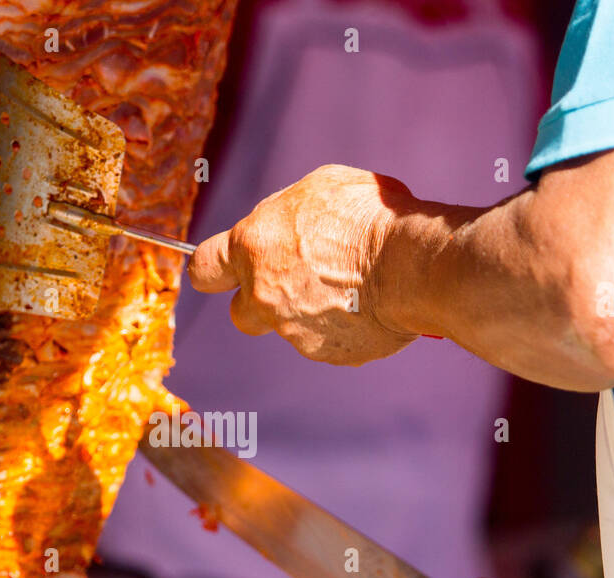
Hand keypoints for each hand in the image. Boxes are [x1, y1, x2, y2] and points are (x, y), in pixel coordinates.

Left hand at [188, 164, 421, 364]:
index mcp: (252, 246)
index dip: (214, 271)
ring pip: (291, 328)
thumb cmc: (367, 216)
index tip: (223, 272)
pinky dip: (344, 326)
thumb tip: (285, 225)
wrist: (409, 264)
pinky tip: (369, 304)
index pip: (204, 268)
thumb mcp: (318, 188)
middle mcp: (263, 295)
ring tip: (352, 286)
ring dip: (312, 312)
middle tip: (294, 284)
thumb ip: (287, 214)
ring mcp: (294, 331)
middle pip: (241, 314)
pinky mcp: (328, 352)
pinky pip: (330, 341)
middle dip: (260, 303)